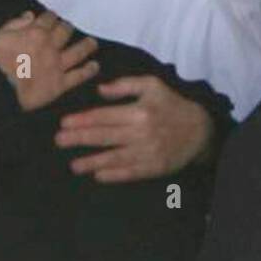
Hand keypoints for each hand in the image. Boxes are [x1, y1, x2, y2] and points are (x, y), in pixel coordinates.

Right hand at [0, 10, 99, 110]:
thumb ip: (15, 24)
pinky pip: (78, 76)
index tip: (53, 16)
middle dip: (68, 27)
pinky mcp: (60, 84)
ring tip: (92, 43)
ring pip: (78, 51)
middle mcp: (51, 46)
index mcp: (35, 32)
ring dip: (87, 46)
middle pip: (66, 31)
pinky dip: (88, 70)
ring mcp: (58, 65)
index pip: (48, 18)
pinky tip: (94, 66)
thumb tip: (30, 15)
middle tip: (70, 27)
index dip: (52, 16)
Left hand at [55, 75, 213, 182]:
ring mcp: (149, 152)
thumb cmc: (170, 105)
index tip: (64, 123)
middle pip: (105, 137)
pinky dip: (115, 175)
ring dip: (92, 162)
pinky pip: (131, 173)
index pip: (105, 117)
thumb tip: (99, 90)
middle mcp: (142, 132)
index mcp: (139, 111)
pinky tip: (98, 176)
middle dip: (80, 139)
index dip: (83, 120)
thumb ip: (125, 84)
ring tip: (74, 165)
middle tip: (59, 141)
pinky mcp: (155, 167)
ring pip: (115, 157)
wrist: (200, 130)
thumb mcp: (152, 86)